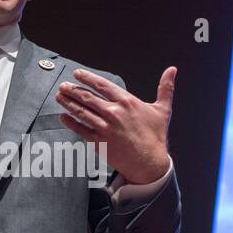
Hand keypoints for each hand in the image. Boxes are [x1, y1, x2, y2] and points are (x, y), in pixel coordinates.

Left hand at [55, 66, 175, 185]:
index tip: (77, 73)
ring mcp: (104, 128)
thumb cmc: (155, 136)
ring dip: (68, 103)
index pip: (102, 85)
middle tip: (63, 85)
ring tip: (59, 96)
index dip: (87, 78)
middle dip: (72, 89)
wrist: (149, 163)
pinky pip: (81, 129)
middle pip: (87, 97)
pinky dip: (70, 122)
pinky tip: (63, 117)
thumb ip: (165, 88)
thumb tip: (173, 69)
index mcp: (127, 102)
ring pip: (81, 112)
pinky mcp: (99, 142)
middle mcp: (114, 113)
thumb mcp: (162, 109)